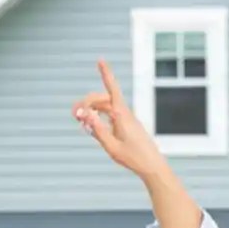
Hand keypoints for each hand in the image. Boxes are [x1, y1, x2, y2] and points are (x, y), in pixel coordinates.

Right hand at [72, 59, 169, 177]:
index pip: (112, 90)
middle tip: (75, 116)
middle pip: (103, 99)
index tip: (100, 60)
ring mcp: (126, 120)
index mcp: (122, 116)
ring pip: (105, 107)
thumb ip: (98, 130)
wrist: (153, 167)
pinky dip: (99, 117)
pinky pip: (110, 116)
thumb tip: (86, 114)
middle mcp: (125, 114)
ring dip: (92, 110)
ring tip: (81, 122)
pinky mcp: (126, 126)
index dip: (106, 74)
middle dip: (87, 102)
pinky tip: (92, 127)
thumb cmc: (134, 158)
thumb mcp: (111, 147)